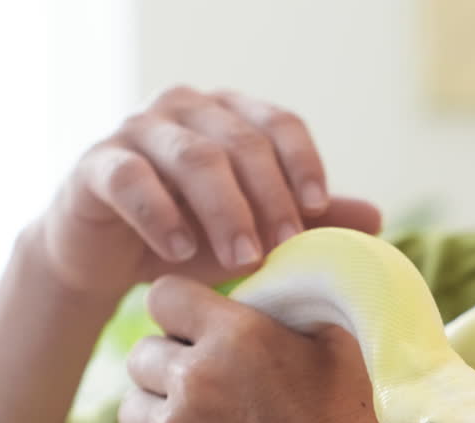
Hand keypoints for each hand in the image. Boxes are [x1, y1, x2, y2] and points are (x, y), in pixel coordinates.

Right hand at [27, 86, 381, 300]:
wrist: (105, 260)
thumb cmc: (187, 236)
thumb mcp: (254, 231)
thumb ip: (307, 221)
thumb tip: (377, 219)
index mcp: (231, 115)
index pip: (279, 123)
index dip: (302, 163)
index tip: (318, 210)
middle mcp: (186, 109)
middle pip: (240, 141)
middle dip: (268, 197)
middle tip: (284, 248)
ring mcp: (138, 130)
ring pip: (192, 156)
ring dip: (224, 210)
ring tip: (243, 259)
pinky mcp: (97, 164)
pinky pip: (131, 178)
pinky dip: (160, 213)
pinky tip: (179, 251)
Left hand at [116, 274, 417, 422]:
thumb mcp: (338, 349)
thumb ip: (286, 314)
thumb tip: (256, 294)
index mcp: (238, 335)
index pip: (163, 297)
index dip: (180, 314)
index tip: (196, 332)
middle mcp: (197, 380)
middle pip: (142, 355)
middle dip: (169, 367)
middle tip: (207, 392)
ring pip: (132, 409)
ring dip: (161, 417)